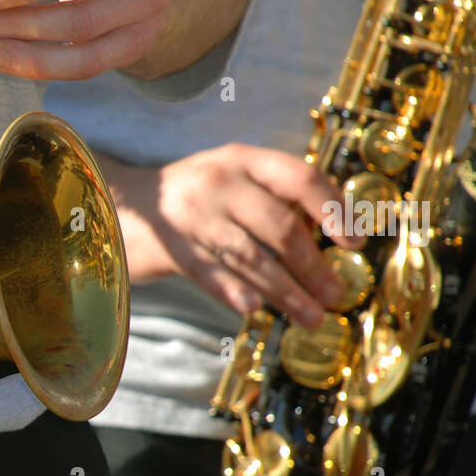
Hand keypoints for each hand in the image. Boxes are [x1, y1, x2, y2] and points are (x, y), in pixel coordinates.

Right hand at [97, 145, 357, 326]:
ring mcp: (192, 216)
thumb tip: (334, 231)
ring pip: (249, 257)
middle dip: (312, 266)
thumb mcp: (231, 176)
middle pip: (278, 226)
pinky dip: (233, 291)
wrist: (120, 203)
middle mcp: (219, 183)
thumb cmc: (192, 194)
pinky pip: (210, 273)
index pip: (299, 179)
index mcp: (242, 159)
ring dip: (284, 291)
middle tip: (336, 295)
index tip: (354, 242)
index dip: (333, 209)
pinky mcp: (171, 247)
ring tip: (310, 316)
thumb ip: (272, 195)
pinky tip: (253, 308)